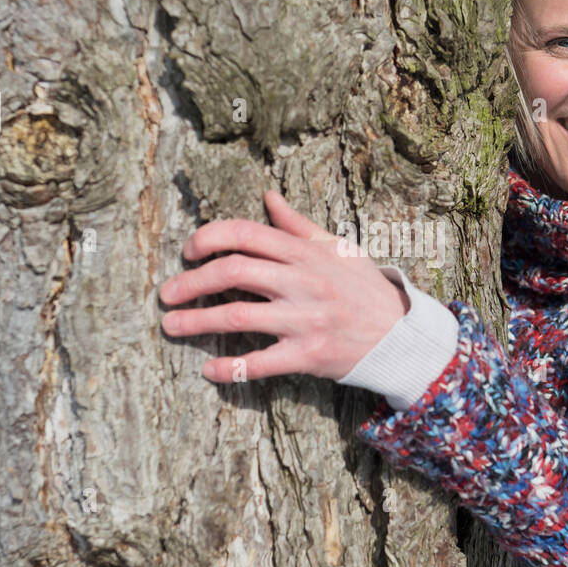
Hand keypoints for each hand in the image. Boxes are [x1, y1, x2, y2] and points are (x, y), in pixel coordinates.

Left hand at [159, 190, 411, 382]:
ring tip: (171, 325)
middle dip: (190, 282)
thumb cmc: (365, 290)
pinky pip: (259, 363)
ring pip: (236, 317)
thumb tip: (268, 197)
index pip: (246, 234)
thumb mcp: (338, 249)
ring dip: (195, 322)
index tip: (188, 251)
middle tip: (166, 294)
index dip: (209, 238)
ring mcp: (304, 320)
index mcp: (306, 254)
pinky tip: (208, 369)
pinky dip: (229, 368)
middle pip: (232, 273)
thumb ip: (299, 226)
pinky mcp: (308, 355)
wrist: (401, 336)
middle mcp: (303, 283)